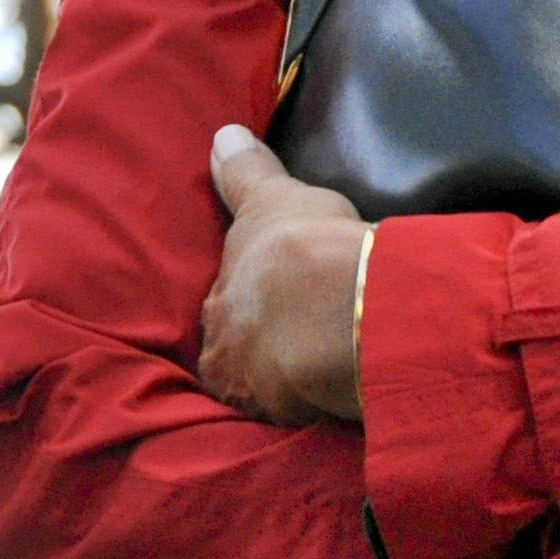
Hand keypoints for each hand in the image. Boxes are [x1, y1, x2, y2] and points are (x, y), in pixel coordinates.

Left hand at [199, 126, 367, 426]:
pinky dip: (312, 414)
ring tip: (318, 380)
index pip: (228, 307)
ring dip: (284, 385)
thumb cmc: (302, 246)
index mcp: (219, 302)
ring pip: (262, 391)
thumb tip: (220, 135)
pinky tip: (333, 408)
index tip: (274, 307)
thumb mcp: (272, 196)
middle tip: (297, 344)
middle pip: (238, 352)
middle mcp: (224, 350)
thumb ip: (246, 173)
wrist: (341, 309)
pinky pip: (296, 422)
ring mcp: (254, 391)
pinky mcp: (290, 423)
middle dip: (260, 348)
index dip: (251, 306)